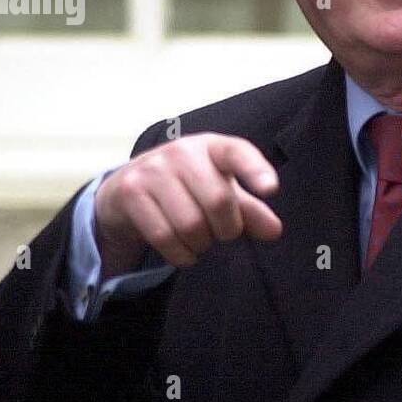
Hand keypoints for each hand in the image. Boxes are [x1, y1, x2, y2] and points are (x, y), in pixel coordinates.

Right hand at [93, 133, 282, 275]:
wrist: (127, 189)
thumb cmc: (186, 187)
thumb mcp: (220, 190)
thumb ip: (250, 209)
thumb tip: (274, 230)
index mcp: (211, 147)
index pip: (237, 152)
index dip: (255, 170)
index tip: (271, 189)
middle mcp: (181, 152)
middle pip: (218, 201)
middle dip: (227, 229)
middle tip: (223, 232)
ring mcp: (152, 170)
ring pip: (190, 224)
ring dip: (201, 244)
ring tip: (199, 239)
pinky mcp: (131, 193)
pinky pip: (164, 237)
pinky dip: (181, 254)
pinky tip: (183, 251)